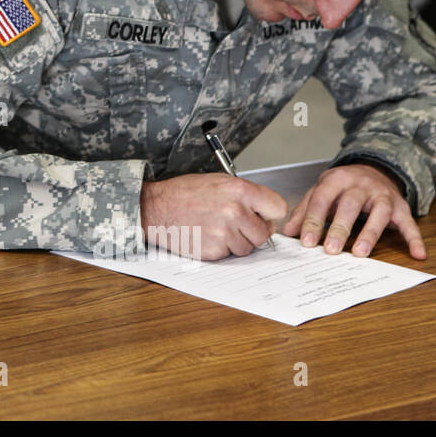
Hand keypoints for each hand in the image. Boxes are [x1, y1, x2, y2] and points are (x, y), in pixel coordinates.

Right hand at [140, 172, 287, 259]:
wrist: (156, 208)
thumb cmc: (184, 193)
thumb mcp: (218, 181)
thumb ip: (246, 196)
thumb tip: (265, 214)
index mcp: (239, 190)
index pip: (278, 208)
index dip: (269, 214)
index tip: (262, 215)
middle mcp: (234, 211)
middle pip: (264, 233)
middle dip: (252, 231)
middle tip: (234, 224)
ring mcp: (225, 233)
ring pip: (248, 247)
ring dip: (236, 242)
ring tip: (216, 228)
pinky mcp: (214, 250)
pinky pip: (229, 254)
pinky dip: (221, 248)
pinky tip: (207, 235)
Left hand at [281, 163, 424, 259]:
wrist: (374, 169)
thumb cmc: (342, 186)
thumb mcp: (321, 191)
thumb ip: (305, 210)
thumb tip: (289, 232)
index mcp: (336, 179)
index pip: (322, 199)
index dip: (313, 221)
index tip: (306, 242)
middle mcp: (361, 185)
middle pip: (350, 205)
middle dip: (339, 228)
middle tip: (330, 250)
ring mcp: (383, 195)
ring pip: (379, 213)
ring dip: (370, 234)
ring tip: (360, 253)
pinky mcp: (401, 206)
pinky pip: (409, 223)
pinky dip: (414, 239)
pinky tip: (417, 254)